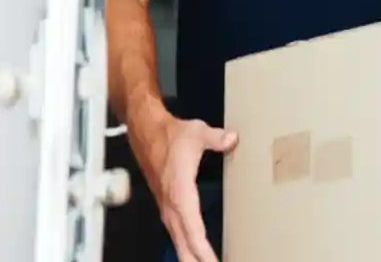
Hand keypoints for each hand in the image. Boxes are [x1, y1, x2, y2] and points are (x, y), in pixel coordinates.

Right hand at [135, 115, 237, 261]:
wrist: (147, 132)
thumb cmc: (172, 134)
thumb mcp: (197, 133)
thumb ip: (217, 138)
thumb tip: (232, 139)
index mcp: (180, 191)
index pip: (191, 226)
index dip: (201, 247)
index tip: (211, 260)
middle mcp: (171, 204)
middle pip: (183, 241)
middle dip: (195, 259)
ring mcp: (167, 206)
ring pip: (178, 239)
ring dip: (189, 255)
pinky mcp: (167, 204)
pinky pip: (176, 230)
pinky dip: (185, 244)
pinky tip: (192, 252)